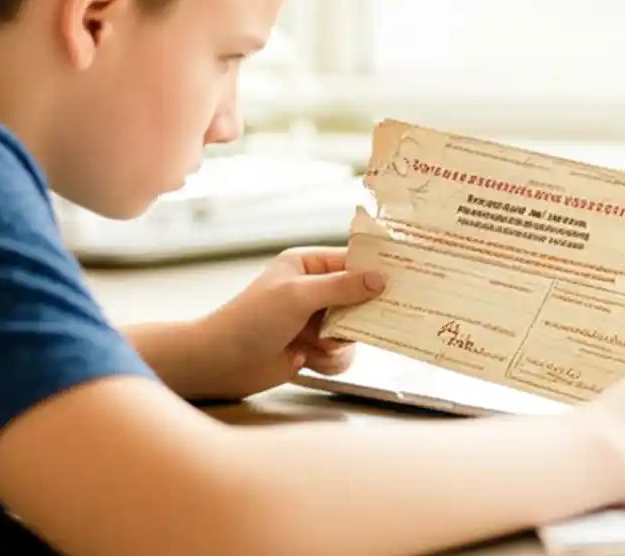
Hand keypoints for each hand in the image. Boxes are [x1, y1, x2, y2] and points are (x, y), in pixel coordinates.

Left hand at [195, 247, 384, 398]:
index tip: (402, 280)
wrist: (221, 362)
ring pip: (353, 331)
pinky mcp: (312, 348)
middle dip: (358, 316)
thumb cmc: (252, 319)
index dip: (375, 271)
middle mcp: (313, 291)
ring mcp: (313, 321)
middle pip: (358, 299)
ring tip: (319, 346)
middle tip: (361, 323)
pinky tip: (308, 360)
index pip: (351, 262)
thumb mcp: (299, 295)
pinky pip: (341, 354)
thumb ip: (341, 287)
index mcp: (307, 266)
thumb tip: (380, 279)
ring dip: (340, 343)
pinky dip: (330, 360)